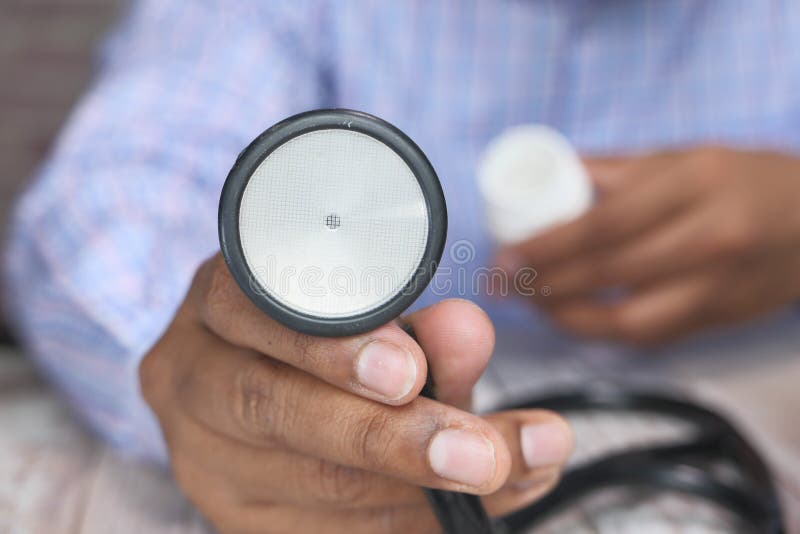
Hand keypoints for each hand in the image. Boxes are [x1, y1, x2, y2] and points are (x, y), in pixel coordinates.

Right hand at [140, 254, 572, 532]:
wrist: (268, 391)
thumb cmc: (323, 341)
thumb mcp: (368, 319)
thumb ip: (416, 327)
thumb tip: (467, 331)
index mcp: (217, 304)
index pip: (254, 314)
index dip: (330, 348)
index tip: (411, 371)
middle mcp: (193, 380)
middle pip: (276, 411)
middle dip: (391, 437)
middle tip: (483, 454)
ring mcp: (207, 460)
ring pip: (312, 486)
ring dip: (427, 489)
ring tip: (518, 469)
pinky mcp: (241, 517)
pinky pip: (331, 531)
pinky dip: (416, 520)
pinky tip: (485, 504)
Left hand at [497, 147, 799, 344]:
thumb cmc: (744, 178)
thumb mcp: (682, 157)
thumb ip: (615, 170)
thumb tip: (548, 176)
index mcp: (695, 183)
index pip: (606, 223)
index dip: (547, 245)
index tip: (505, 255)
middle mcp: (710, 237)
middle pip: (610, 272)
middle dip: (545, 283)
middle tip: (503, 283)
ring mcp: (718, 285)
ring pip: (630, 320)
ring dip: (569, 317)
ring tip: (533, 303)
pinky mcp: (719, 319)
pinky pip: (651, 336)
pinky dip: (604, 330)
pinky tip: (573, 316)